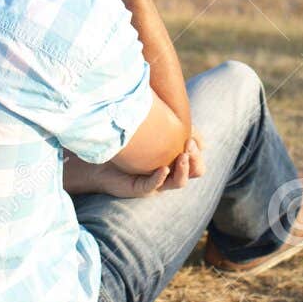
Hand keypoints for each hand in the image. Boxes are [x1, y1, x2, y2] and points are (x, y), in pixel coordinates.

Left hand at [63, 131, 203, 197]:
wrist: (103, 155)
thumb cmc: (130, 141)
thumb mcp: (155, 128)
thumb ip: (171, 121)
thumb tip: (185, 112)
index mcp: (176, 159)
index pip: (197, 159)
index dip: (198, 150)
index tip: (191, 136)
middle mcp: (171, 172)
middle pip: (196, 171)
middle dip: (195, 159)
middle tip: (188, 145)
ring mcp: (157, 182)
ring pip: (179, 182)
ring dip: (183, 170)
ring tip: (181, 156)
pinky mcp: (141, 188)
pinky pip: (154, 185)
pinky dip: (160, 177)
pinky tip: (163, 168)